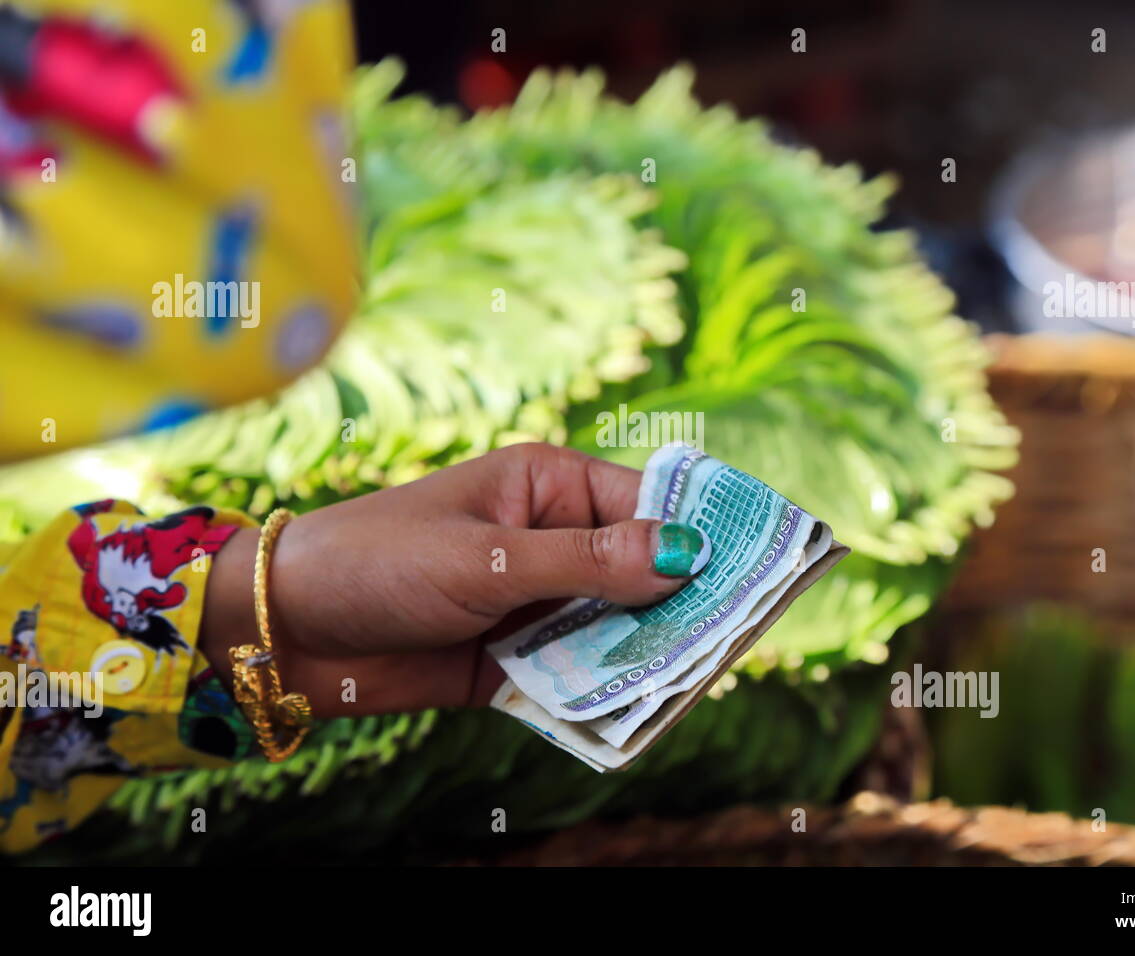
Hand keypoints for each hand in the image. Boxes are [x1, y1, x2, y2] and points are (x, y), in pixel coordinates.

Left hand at [200, 443, 695, 719]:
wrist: (290, 630)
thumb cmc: (383, 562)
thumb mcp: (488, 557)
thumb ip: (588, 561)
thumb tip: (688, 550)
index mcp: (549, 487)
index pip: (648, 503)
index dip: (702, 532)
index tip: (761, 566)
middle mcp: (553, 541)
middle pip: (642, 571)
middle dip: (682, 603)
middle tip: (736, 637)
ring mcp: (537, 602)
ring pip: (617, 628)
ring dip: (646, 653)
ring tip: (694, 679)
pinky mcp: (518, 659)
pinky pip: (579, 674)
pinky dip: (604, 692)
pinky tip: (636, 710)